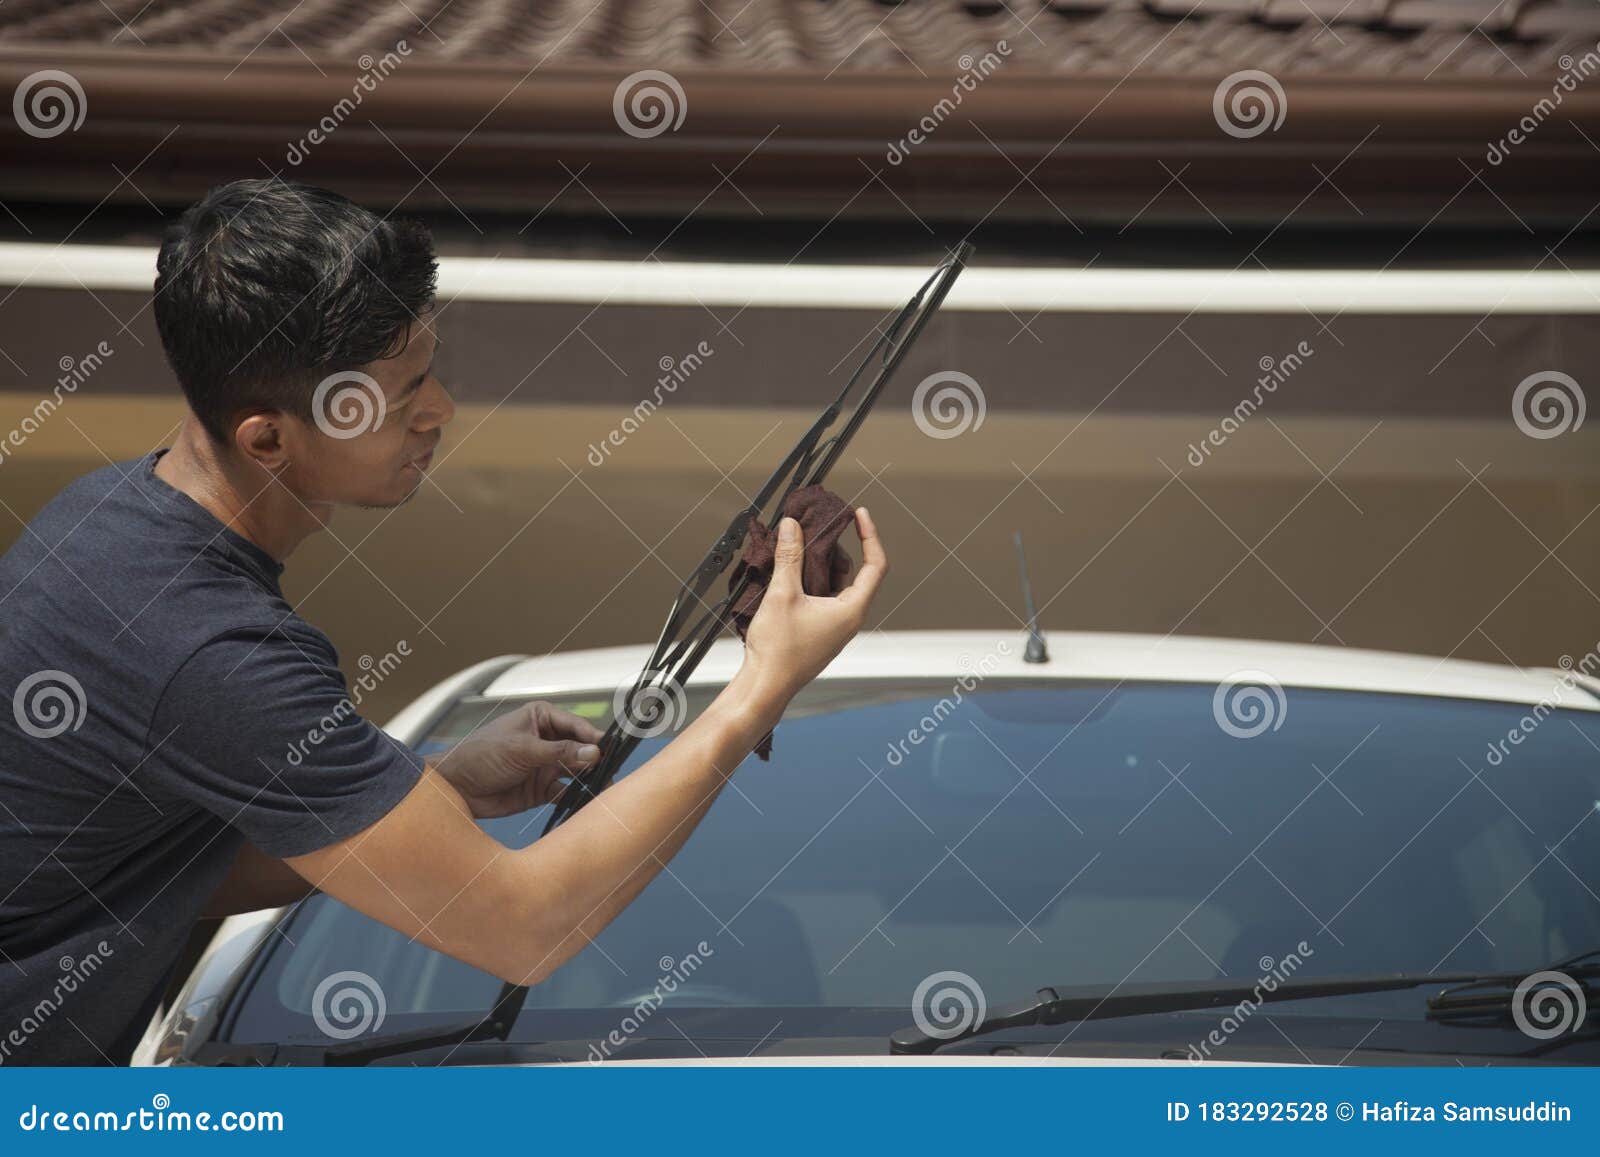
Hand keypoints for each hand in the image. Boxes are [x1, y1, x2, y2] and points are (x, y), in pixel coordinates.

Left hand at [434, 701, 604, 818]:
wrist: (455, 788)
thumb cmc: (480, 755)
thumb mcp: (521, 749)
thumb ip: (558, 752)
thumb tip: (593, 752)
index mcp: (541, 718)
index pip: (576, 725)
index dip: (593, 738)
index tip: (610, 750)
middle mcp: (548, 740)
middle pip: (581, 749)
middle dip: (596, 760)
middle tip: (613, 772)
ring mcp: (546, 765)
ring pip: (577, 771)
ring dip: (590, 779)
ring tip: (605, 789)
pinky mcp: (542, 789)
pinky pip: (566, 792)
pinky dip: (576, 797)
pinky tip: (586, 803)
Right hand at [734, 506, 888, 713]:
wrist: (765, 686)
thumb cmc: (778, 648)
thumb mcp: (783, 594)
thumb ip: (789, 557)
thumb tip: (791, 525)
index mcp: (852, 609)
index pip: (875, 565)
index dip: (870, 535)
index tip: (859, 513)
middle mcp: (848, 618)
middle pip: (855, 572)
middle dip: (838, 546)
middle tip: (819, 524)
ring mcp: (834, 626)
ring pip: (836, 585)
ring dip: (821, 564)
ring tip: (800, 544)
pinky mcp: (819, 631)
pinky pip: (823, 597)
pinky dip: (811, 580)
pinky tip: (790, 571)